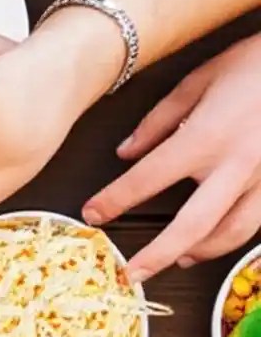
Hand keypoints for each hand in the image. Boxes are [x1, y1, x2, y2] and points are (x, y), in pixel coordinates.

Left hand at [84, 33, 260, 279]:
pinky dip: (234, 237)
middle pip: (191, 224)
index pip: (147, 178)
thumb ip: (159, 120)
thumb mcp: (200, 79)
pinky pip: (258, 220)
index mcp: (206, 137)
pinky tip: (217, 240)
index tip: (92, 215)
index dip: (114, 200)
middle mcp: (236, 164)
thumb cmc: (257, 63)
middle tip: (131, 274)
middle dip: (157, 254)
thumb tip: (126, 153)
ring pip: (231, 231)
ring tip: (177, 259)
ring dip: (200, 252)